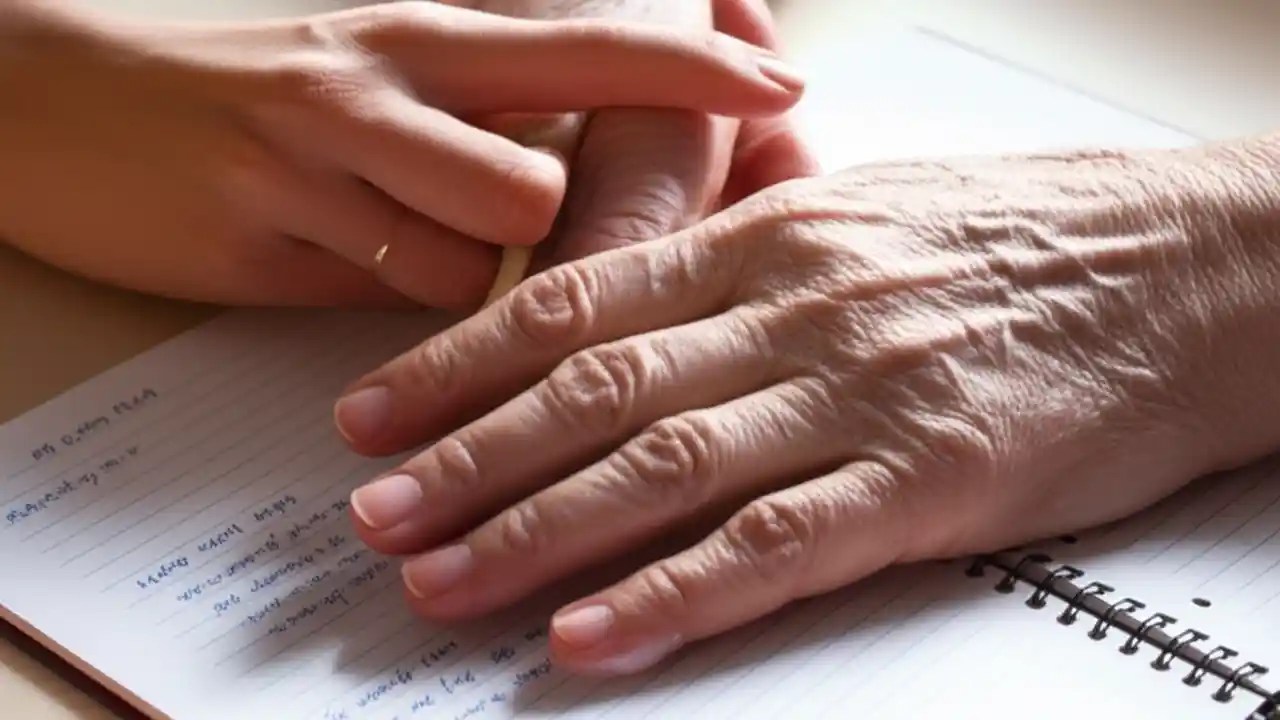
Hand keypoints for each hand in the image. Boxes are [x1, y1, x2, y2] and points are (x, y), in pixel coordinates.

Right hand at [0, 1, 799, 307]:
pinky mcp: (262, 242)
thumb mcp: (371, 54)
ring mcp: (315, 163)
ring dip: (480, 274)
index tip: (781, 88)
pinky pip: (392, 301)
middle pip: (544, 179)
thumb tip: (586, 133)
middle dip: (574, 227)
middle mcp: (378, 82)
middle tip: (571, 239)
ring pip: (475, 259)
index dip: (692, 66)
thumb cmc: (238, 77)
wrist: (51, 92)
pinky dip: (407, 305)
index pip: (587, 40)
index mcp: (420, 27)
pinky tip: (353, 261)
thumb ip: (486, 90)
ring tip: (420, 240)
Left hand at [335, 140, 1279, 674]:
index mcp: (773, 239)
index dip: (461, 362)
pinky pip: (777, 544)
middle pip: (592, 391)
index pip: (578, 302)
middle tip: (377, 515)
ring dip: (535, 529)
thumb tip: (635, 291)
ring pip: (660, 468)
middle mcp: (796, 310)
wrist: (1201, 266)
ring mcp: (860, 395)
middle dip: (466, 456)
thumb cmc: (1032, 240)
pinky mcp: (933, 481)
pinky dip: (675, 593)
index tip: (377, 413)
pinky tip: (595, 632)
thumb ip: (749, 253)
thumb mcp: (869, 212)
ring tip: (442, 580)